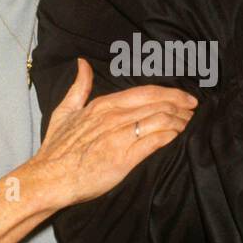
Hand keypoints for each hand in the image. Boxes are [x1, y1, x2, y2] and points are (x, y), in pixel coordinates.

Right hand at [28, 58, 197, 208]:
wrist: (49, 178)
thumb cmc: (57, 149)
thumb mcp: (65, 111)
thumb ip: (78, 87)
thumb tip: (83, 63)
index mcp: (103, 105)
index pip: (146, 92)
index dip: (170, 93)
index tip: (185, 98)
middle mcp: (114, 116)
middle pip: (157, 103)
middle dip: (180, 105)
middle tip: (194, 110)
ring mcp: (120, 136)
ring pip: (159, 119)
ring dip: (178, 121)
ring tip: (188, 125)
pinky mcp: (124, 157)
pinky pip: (154, 141)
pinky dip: (169, 136)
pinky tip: (177, 136)